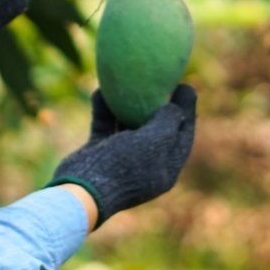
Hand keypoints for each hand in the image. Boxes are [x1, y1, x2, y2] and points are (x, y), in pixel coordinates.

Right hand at [48, 85, 196, 227]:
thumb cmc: (124, 166)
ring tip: (129, 80)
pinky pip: (105, 126)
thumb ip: (169, 121)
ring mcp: (122, 159)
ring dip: (127, 103)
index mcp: (166, 168)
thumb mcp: (155, 142)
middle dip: (158, 103)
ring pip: (129, 125)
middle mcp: (147, 164)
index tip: (185, 85)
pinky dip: (104, 109)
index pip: (183, 135)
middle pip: (157, 128)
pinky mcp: (100, 152)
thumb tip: (175, 106)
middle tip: (160, 78)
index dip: (187, 109)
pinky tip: (100, 90)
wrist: (82, 191)